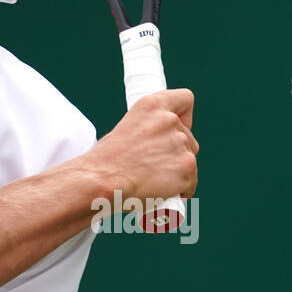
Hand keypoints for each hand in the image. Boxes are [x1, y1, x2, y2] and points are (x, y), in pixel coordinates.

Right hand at [87, 88, 198, 205]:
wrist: (100, 180)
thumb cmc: (105, 160)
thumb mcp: (125, 127)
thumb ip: (148, 128)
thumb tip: (159, 142)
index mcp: (152, 105)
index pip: (185, 99)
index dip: (184, 117)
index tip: (176, 130)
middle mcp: (169, 120)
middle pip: (189, 138)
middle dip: (177, 152)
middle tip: (154, 165)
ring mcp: (180, 144)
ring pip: (189, 161)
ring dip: (176, 172)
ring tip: (152, 181)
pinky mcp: (187, 168)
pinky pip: (191, 182)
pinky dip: (180, 190)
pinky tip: (162, 193)